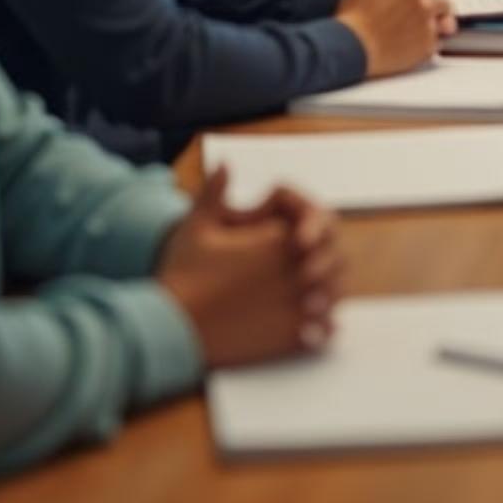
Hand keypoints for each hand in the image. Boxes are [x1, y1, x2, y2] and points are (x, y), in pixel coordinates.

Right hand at [156, 167, 341, 367]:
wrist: (170, 326)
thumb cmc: (182, 274)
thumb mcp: (197, 226)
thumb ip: (215, 193)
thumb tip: (225, 164)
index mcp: (278, 243)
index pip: (320, 234)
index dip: (316, 239)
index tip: (305, 246)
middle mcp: (294, 272)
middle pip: (332, 267)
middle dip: (327, 269)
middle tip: (318, 276)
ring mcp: (294, 306)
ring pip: (332, 300)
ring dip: (330, 299)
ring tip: (320, 302)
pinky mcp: (288, 338)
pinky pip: (322, 333)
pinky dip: (324, 331)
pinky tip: (318, 330)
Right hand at [336, 0, 447, 76]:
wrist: (351, 46)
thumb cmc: (356, 11)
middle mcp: (425, 2)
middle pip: (442, 1)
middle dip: (432, 6)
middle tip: (413, 16)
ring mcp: (429, 25)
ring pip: (447, 23)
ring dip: (438, 25)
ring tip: (419, 32)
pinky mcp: (428, 47)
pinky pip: (438, 43)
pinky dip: (428, 44)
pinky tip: (410, 45)